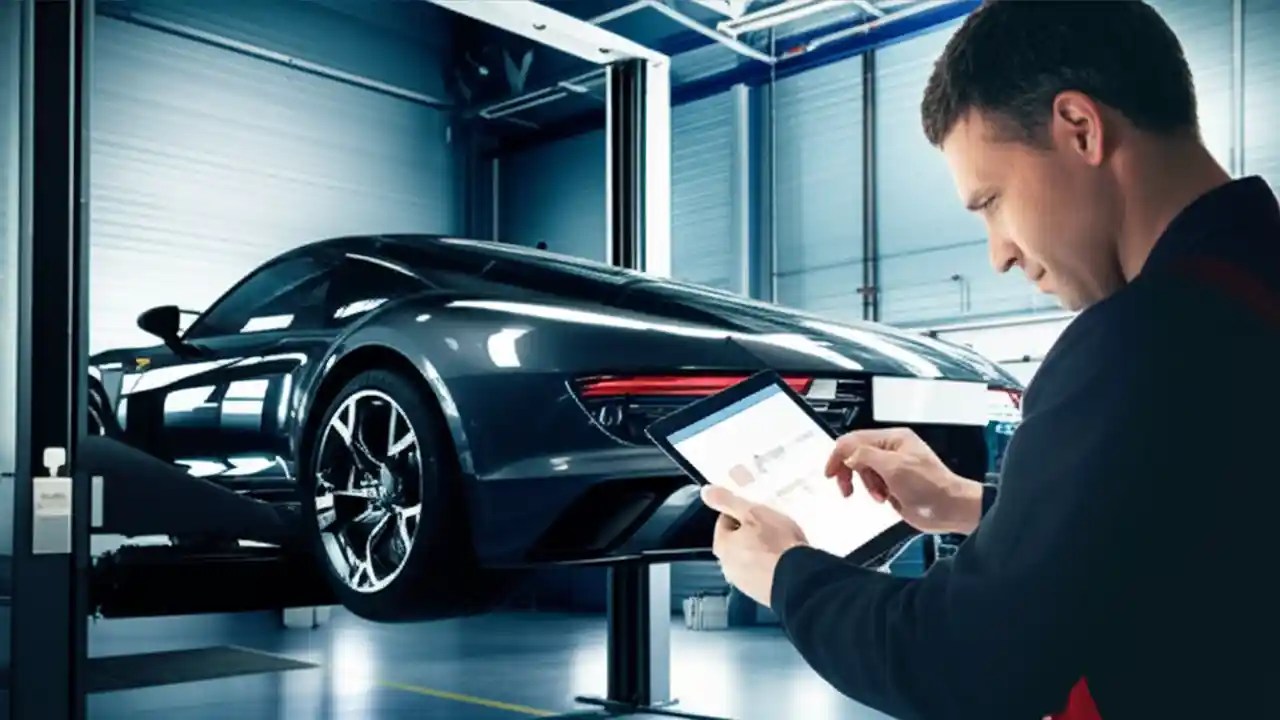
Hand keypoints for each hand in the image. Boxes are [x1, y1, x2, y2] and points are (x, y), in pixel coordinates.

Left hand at [700, 485, 807, 608]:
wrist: (800, 580)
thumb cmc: (776, 544)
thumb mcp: (752, 513)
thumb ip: (727, 501)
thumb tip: (706, 492)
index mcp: (722, 547)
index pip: (724, 522)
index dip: (740, 513)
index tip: (757, 511)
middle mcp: (728, 568)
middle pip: (735, 542)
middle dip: (749, 534)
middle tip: (770, 526)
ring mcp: (745, 584)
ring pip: (748, 559)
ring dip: (759, 552)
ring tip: (780, 544)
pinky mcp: (761, 595)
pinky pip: (762, 574)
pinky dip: (769, 567)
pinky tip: (784, 561)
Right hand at [824, 427, 984, 534]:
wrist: (949, 508)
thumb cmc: (930, 486)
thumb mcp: (894, 467)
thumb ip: (866, 456)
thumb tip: (847, 455)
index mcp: (893, 438)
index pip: (855, 440)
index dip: (839, 455)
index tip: (830, 472)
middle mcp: (891, 450)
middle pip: (856, 454)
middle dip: (850, 471)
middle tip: (845, 487)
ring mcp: (892, 467)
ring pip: (862, 470)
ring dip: (865, 484)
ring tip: (878, 495)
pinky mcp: (893, 483)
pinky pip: (871, 483)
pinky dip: (872, 491)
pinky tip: (883, 497)